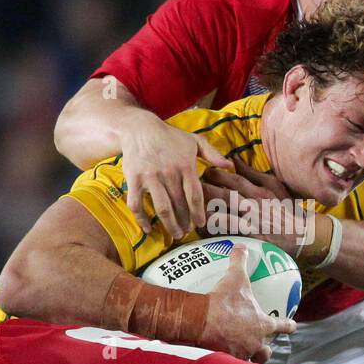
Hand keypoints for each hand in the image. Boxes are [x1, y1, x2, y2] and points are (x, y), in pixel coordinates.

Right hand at [121, 113, 231, 238]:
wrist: (139, 128)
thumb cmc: (170, 136)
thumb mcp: (194, 141)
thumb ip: (213, 154)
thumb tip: (229, 166)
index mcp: (185, 165)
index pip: (195, 195)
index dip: (198, 213)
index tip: (200, 224)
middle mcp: (169, 173)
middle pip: (180, 205)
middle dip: (185, 222)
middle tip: (187, 232)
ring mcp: (150, 177)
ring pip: (162, 208)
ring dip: (169, 225)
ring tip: (174, 234)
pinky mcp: (134, 180)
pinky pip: (137, 205)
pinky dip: (142, 220)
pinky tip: (148, 229)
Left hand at [200, 163, 311, 256]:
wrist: (301, 234)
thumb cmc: (286, 208)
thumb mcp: (273, 186)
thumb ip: (252, 173)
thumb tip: (234, 159)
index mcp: (259, 191)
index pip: (234, 180)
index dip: (216, 175)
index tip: (205, 172)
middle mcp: (253, 206)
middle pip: (224, 196)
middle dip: (206, 191)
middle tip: (192, 188)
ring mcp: (250, 224)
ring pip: (222, 215)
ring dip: (205, 211)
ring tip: (192, 208)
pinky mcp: (248, 239)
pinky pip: (227, 235)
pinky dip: (213, 231)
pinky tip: (201, 228)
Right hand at [201, 246, 296, 362]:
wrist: (202, 321)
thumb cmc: (223, 302)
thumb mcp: (234, 278)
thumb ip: (239, 262)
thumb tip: (240, 247)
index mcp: (262, 324)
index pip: (282, 325)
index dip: (288, 325)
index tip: (293, 326)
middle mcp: (255, 342)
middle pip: (266, 352)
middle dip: (265, 351)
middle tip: (262, 349)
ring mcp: (241, 354)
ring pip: (250, 362)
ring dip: (249, 360)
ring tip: (243, 359)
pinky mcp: (225, 361)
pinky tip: (222, 361)